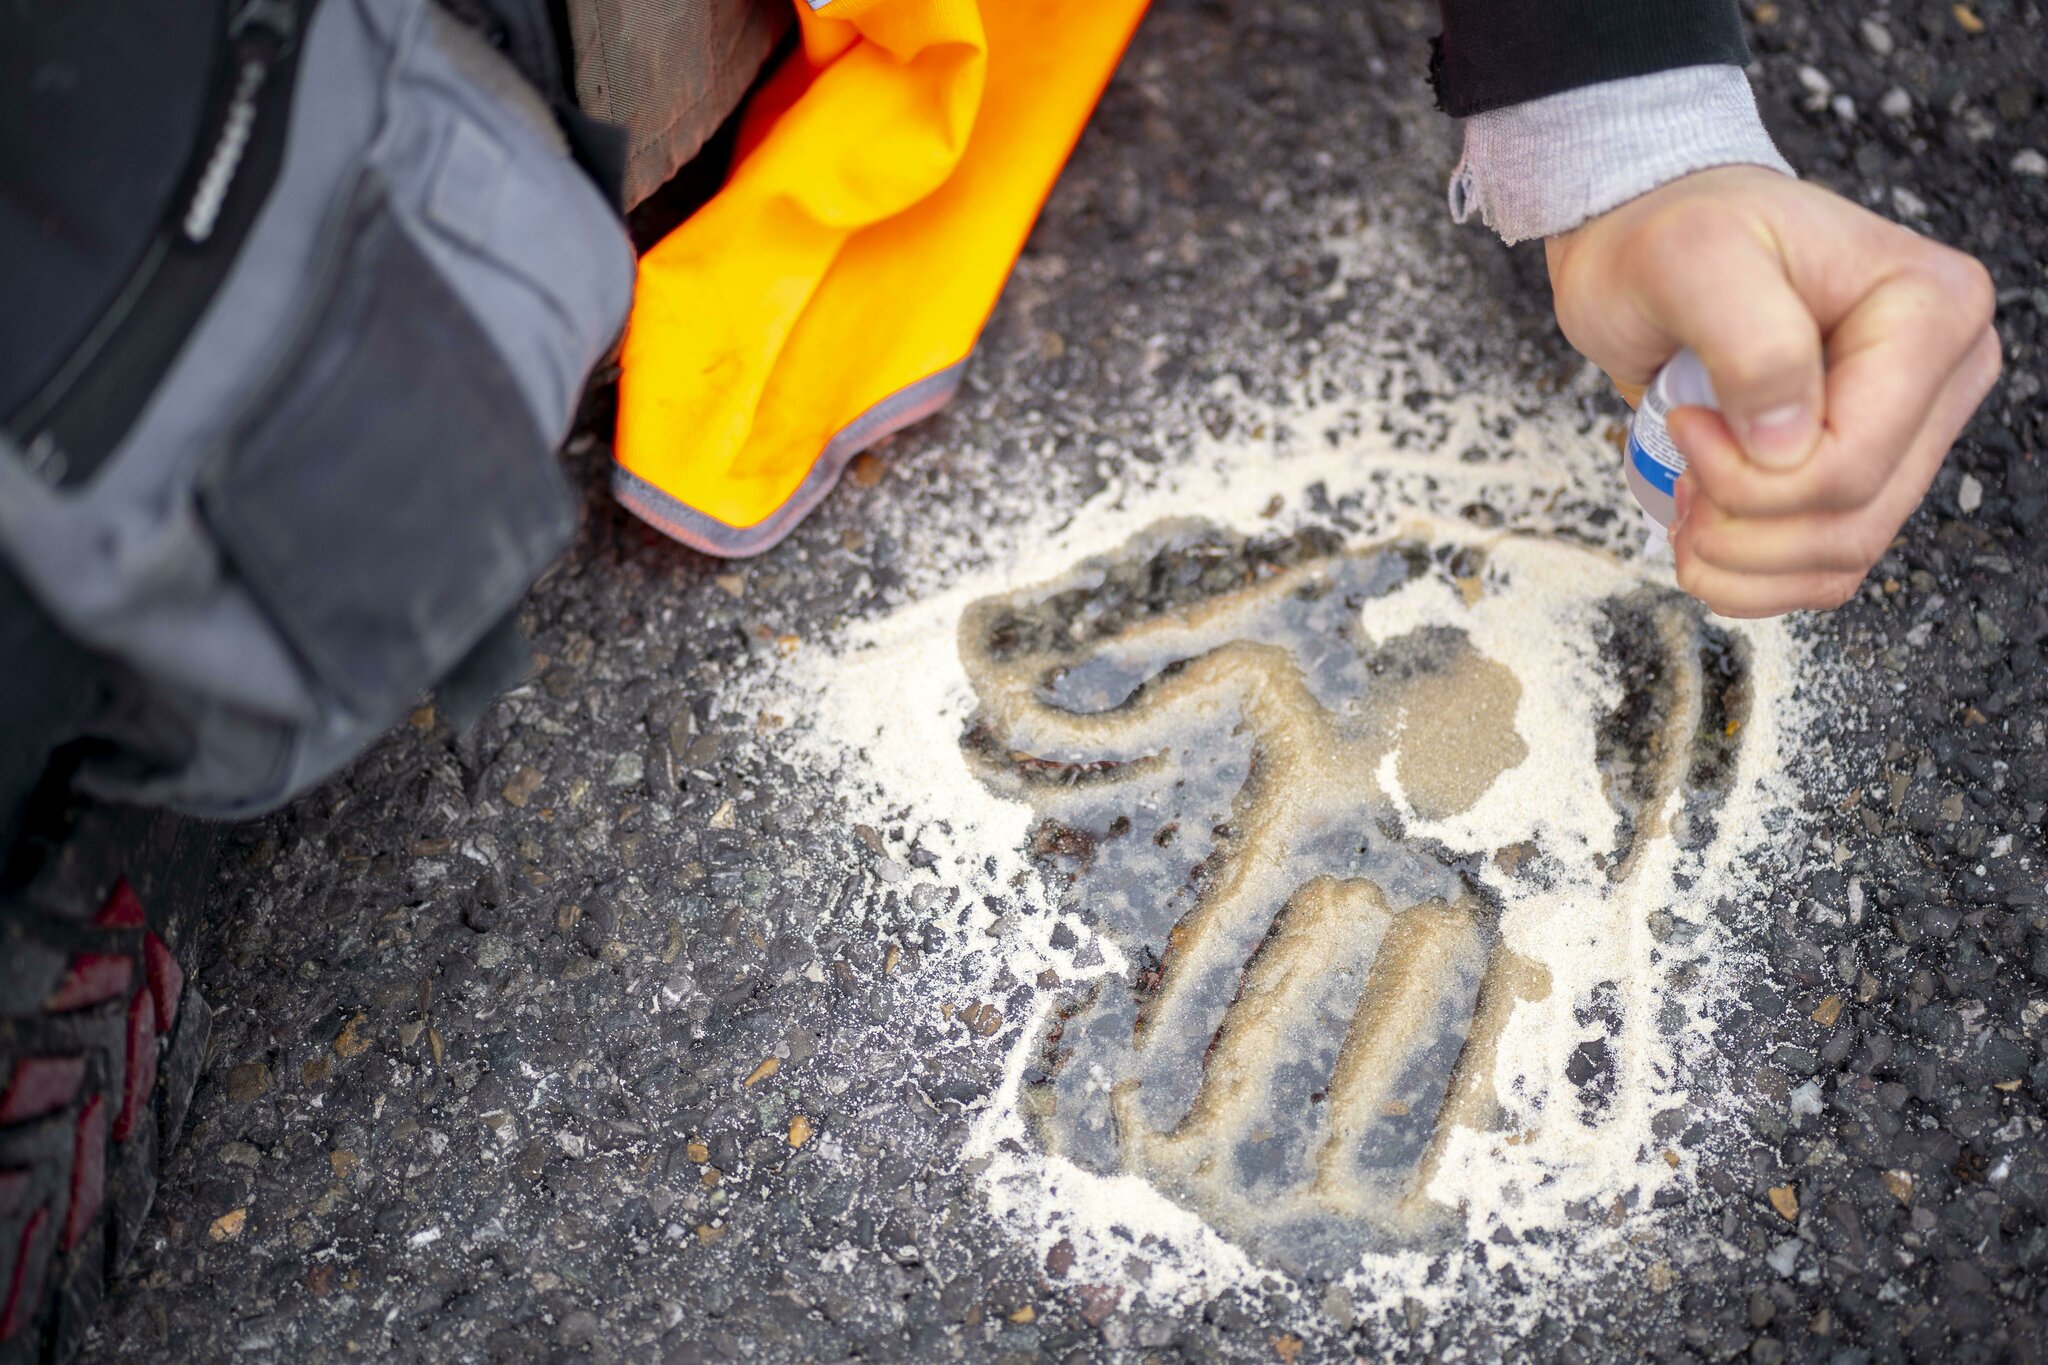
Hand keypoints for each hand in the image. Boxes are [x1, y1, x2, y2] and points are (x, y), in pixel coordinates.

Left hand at [1545, 165, 2001, 617]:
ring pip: (1844, 555)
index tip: (1684, 425)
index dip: (1751, 478)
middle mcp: (1943, 373)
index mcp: (1932, 309)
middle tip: (1679, 468)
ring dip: (1743, 560)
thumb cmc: (1669, 233)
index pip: (1855, 459)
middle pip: (1852, 517)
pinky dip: (1755, 574)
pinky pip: (1829, 566)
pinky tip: (1707, 530)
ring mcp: (1911, 428)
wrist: (1646, 239)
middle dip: (1743, 527)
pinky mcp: (1868, 469)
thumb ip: (1751, 341)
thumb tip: (1789, 445)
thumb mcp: (1690, 258)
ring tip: (1686, 499)